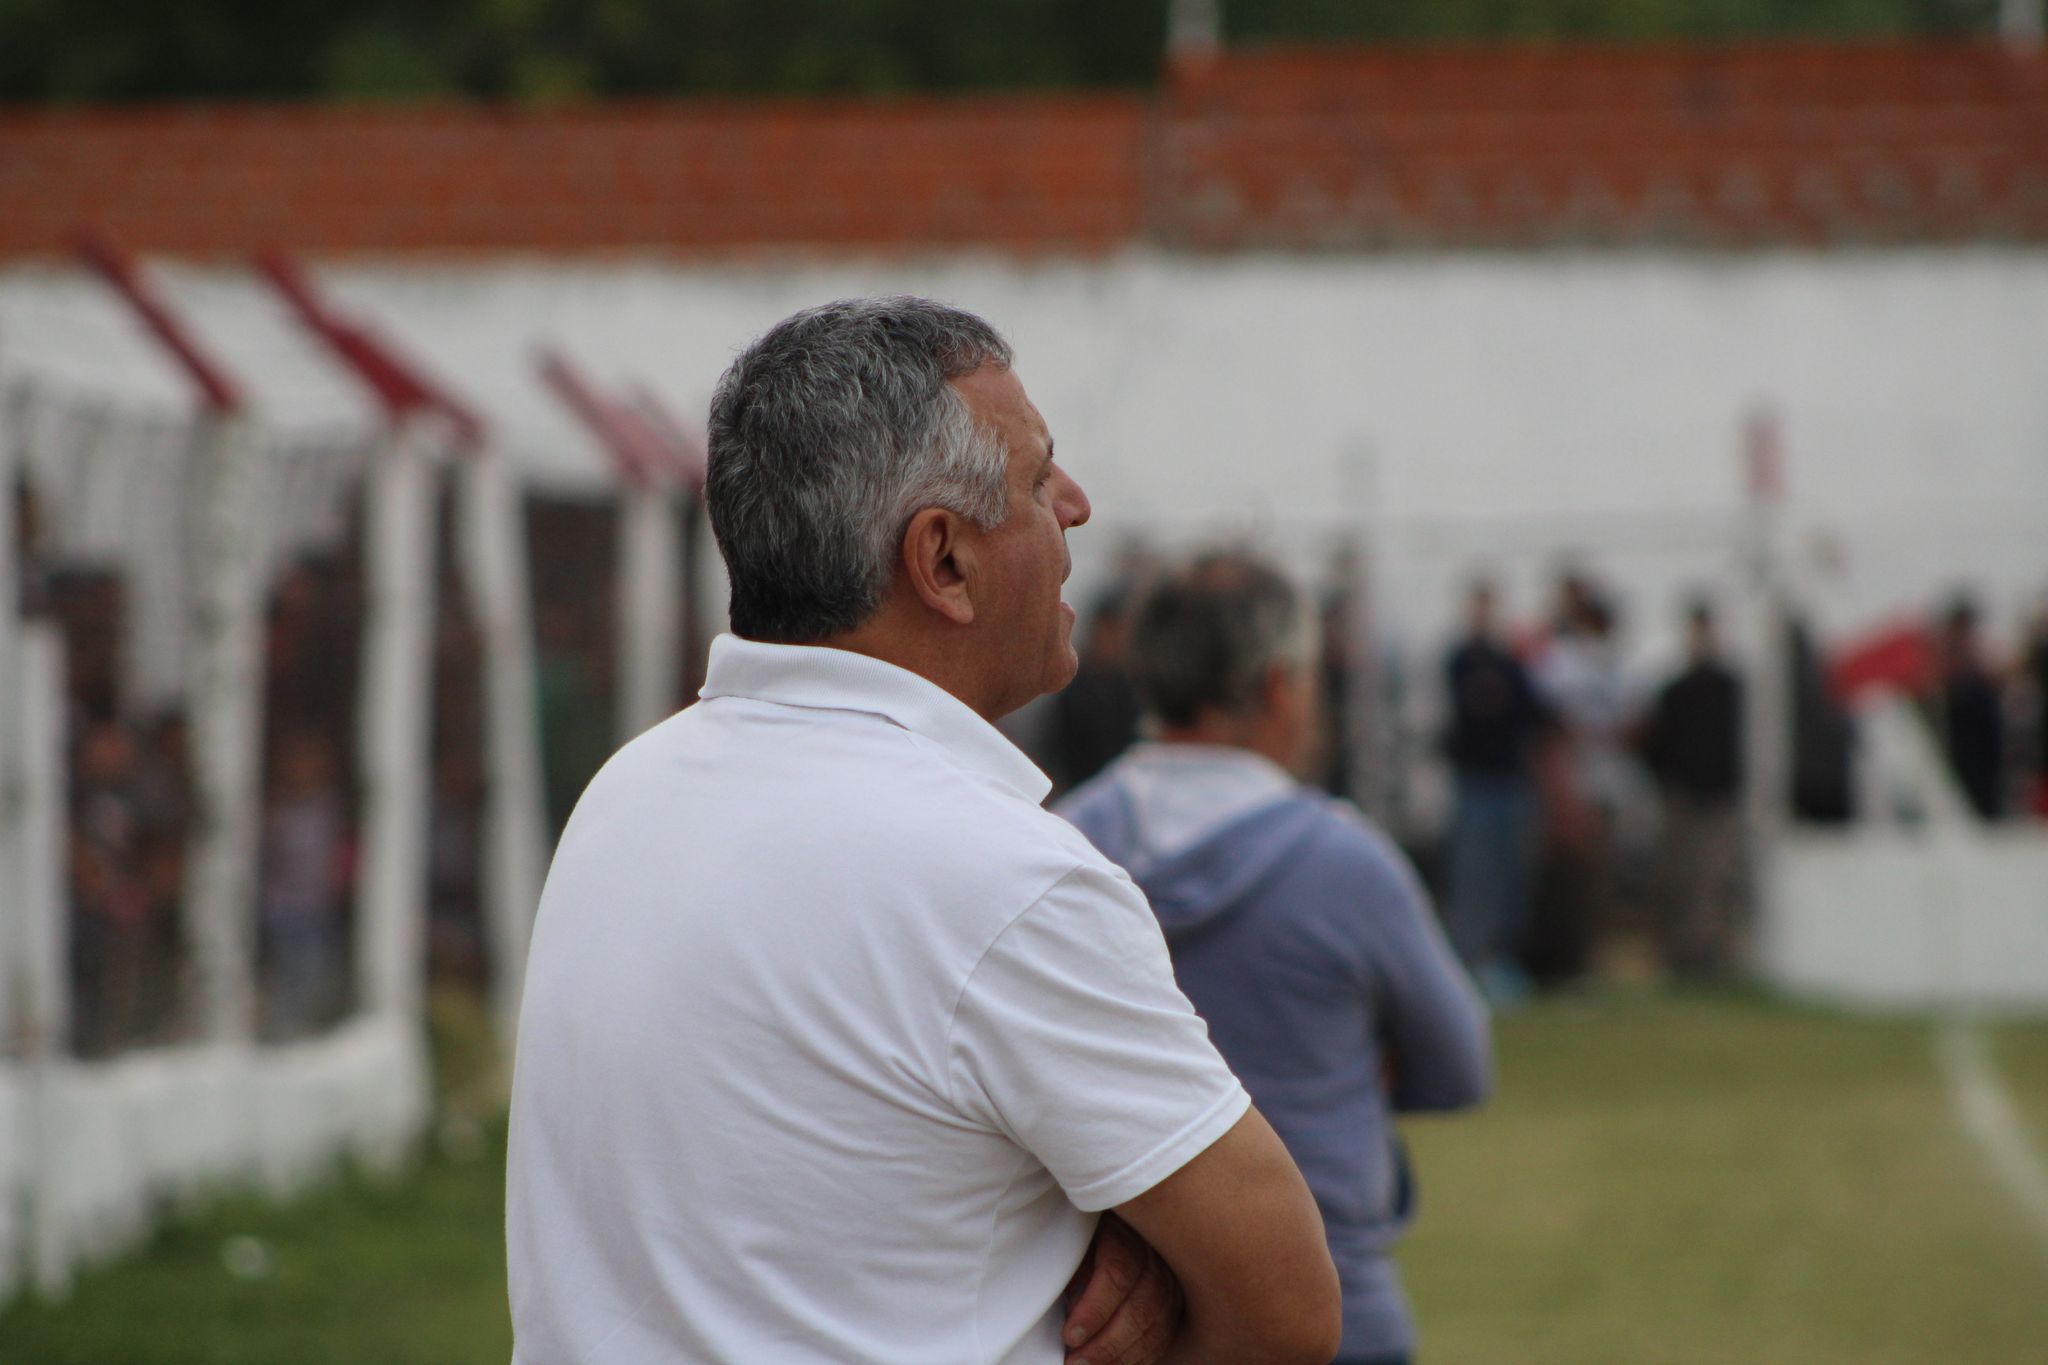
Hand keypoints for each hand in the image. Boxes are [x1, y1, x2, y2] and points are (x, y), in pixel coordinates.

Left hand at [1060, 1213, 1183, 1364]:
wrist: (1121, 1230)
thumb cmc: (1091, 1238)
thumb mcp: (1077, 1244)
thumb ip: (1076, 1276)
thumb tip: (1073, 1321)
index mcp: (1126, 1235)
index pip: (1118, 1275)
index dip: (1094, 1311)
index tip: (1070, 1335)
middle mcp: (1157, 1259)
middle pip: (1140, 1309)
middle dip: (1106, 1344)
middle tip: (1076, 1363)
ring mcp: (1172, 1283)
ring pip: (1156, 1328)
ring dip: (1121, 1356)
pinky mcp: (1176, 1305)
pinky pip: (1163, 1338)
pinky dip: (1139, 1357)